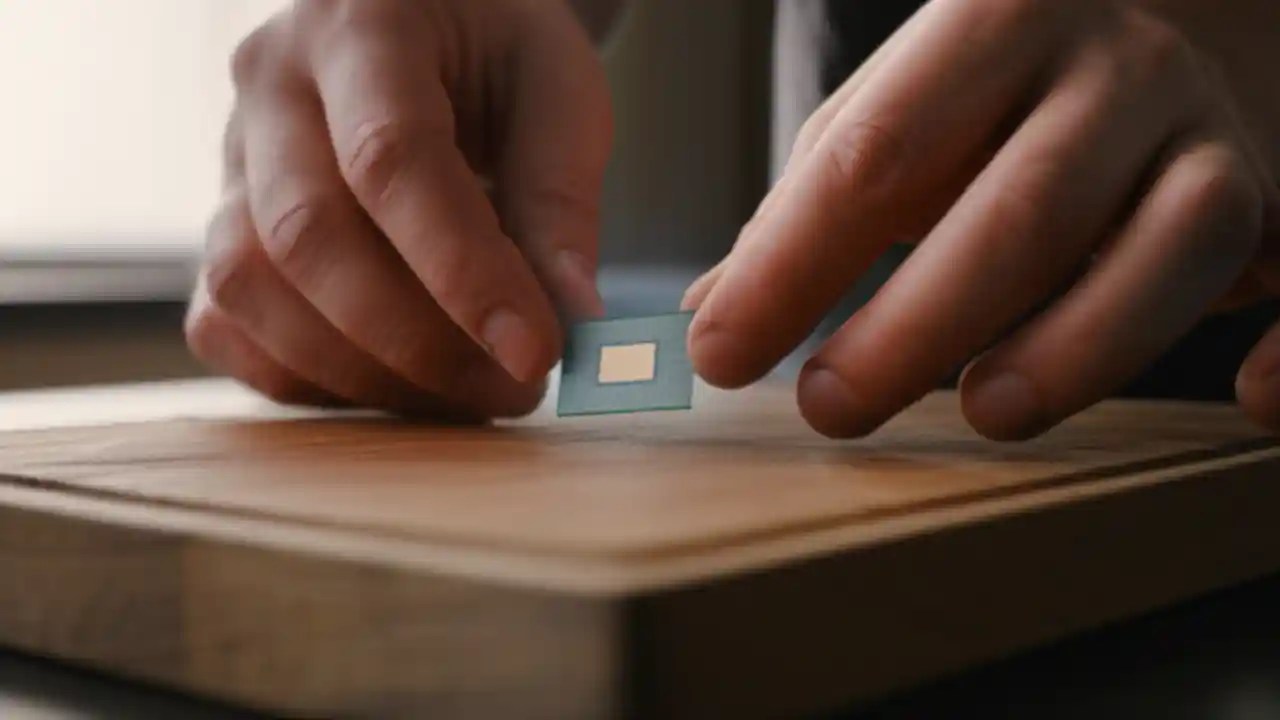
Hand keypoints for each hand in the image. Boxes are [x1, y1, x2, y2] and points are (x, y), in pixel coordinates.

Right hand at [187, 0, 610, 418]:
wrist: (433, 25)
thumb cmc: (499, 53)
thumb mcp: (559, 90)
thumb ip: (562, 197)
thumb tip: (572, 316)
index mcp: (361, 23)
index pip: (392, 159)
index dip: (463, 272)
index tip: (535, 352)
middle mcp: (271, 84)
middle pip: (307, 236)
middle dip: (419, 342)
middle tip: (517, 387)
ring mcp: (228, 159)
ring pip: (249, 289)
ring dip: (366, 373)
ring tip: (471, 392)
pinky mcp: (220, 226)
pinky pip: (226, 325)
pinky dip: (310, 379)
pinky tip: (400, 384)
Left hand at [685, 0, 1279, 438]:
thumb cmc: (1019, 70)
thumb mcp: (914, 95)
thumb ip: (823, 191)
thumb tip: (715, 310)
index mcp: (998, 18)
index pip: (875, 154)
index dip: (791, 263)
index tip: (720, 353)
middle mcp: (1120, 64)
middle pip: (1016, 210)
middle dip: (915, 324)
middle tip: (831, 408)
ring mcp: (1222, 127)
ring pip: (1171, 245)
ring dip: (1081, 345)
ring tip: (987, 412)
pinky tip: (1246, 401)